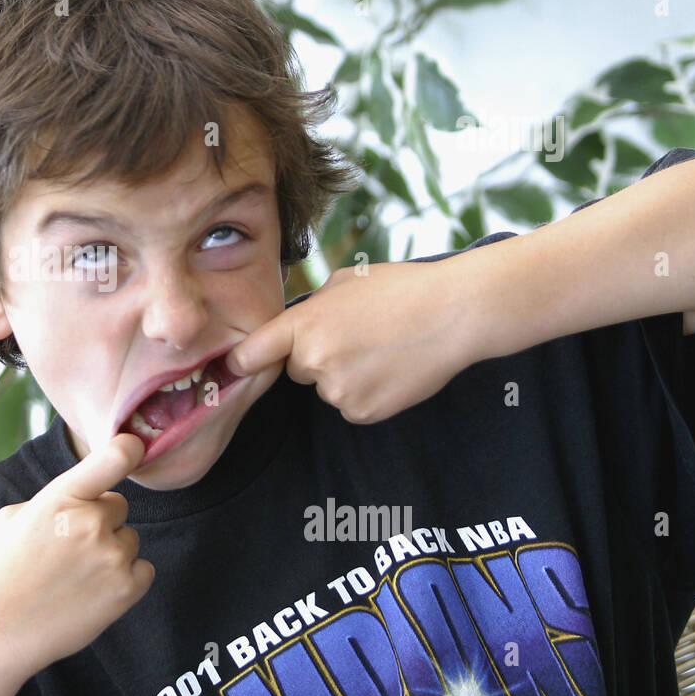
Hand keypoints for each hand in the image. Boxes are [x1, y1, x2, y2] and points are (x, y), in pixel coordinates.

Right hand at [0, 434, 154, 682]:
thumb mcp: (11, 520)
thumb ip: (53, 499)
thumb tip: (82, 495)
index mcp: (59, 498)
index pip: (112, 458)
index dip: (129, 447)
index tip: (136, 444)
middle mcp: (90, 522)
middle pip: (119, 505)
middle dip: (100, 520)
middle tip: (69, 547)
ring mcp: (111, 557)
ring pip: (129, 539)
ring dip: (111, 551)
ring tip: (75, 575)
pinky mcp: (126, 590)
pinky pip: (143, 569)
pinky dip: (125, 578)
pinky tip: (94, 590)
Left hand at [226, 261, 476, 423]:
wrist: (455, 313)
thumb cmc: (401, 289)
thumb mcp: (343, 283)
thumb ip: (309, 308)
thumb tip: (289, 325)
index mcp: (303, 325)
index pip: (250, 355)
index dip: (243, 361)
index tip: (239, 366)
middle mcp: (314, 362)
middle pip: (295, 369)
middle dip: (313, 358)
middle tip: (354, 336)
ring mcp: (339, 391)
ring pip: (325, 388)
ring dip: (342, 375)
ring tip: (380, 349)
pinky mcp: (363, 412)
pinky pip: (350, 406)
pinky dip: (365, 393)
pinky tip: (390, 369)